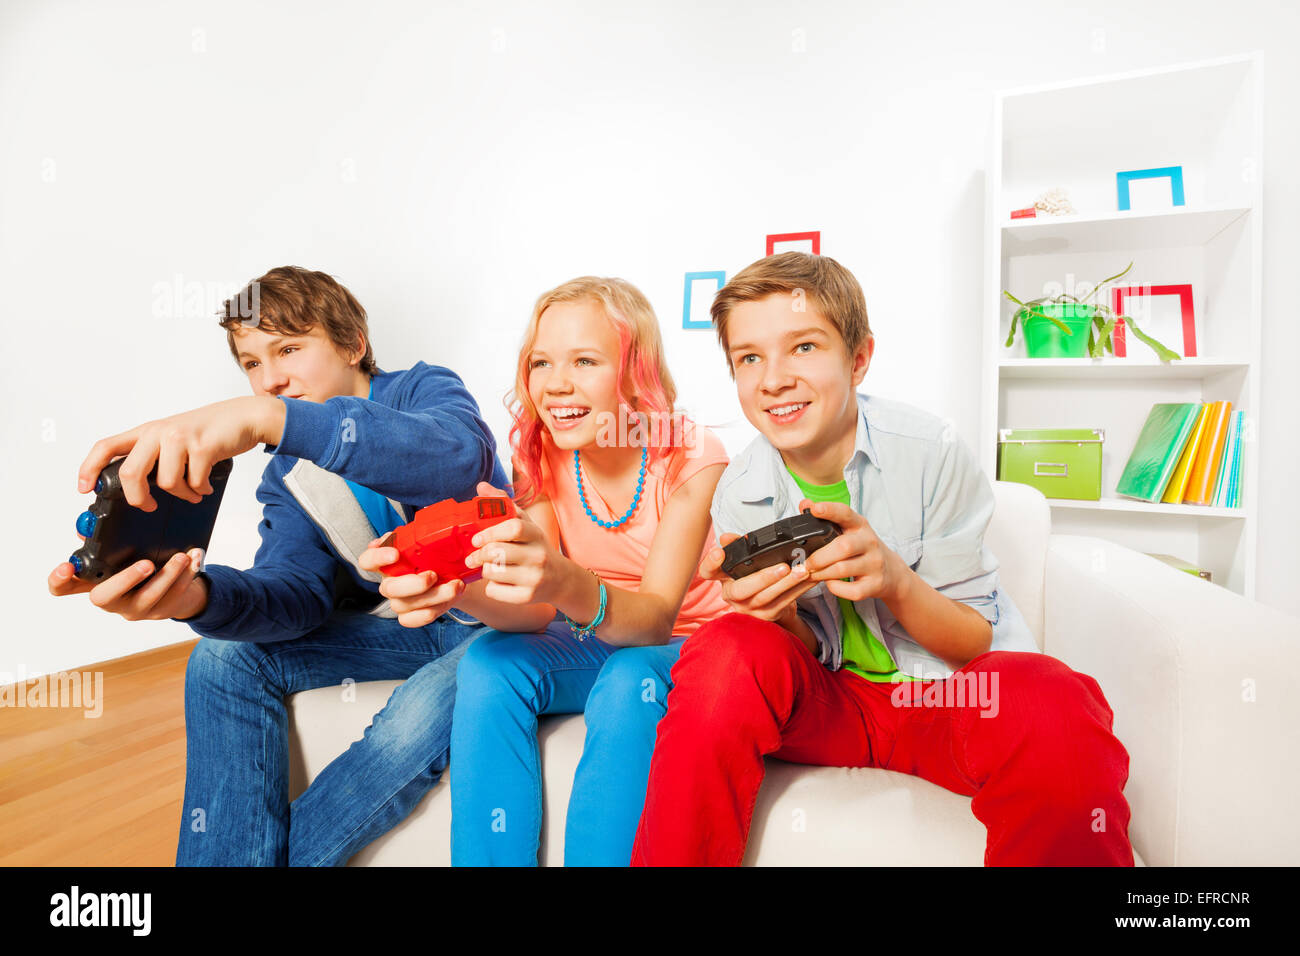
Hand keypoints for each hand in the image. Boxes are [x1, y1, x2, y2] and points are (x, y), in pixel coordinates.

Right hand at [47, 549, 208, 620]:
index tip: (65, 566)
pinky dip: (187, 576)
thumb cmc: (141, 566)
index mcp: (94, 583)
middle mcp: (111, 600)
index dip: (58, 580)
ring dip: (168, 576)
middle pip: (104, 597)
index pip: (63, 588)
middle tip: (146, 564)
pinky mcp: (161, 612)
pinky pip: (175, 596)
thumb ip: (106, 541)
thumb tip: (89, 528)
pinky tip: (195, 559)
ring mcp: (135, 609)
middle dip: (125, 579)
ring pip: (149, 597)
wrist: (174, 590)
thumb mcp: (122, 553)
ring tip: (182, 557)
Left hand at [77, 396, 284, 510]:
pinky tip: (206, 485)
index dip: (90, 468)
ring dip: (182, 494)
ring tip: (193, 491)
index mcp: (147, 431)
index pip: (106, 447)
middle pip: (129, 472)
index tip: (85, 488)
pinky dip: (200, 490)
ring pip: (166, 483)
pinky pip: (193, 483)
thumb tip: (138, 487)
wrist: (245, 417)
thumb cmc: (210, 431)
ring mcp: (179, 438)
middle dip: (138, 498)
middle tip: (148, 506)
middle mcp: (159, 432)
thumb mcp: (175, 437)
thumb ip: (155, 455)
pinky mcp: (201, 447)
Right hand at [358, 539, 465, 628]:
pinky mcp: (408, 616)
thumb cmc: (435, 557)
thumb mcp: (428, 543)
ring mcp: (397, 601)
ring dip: (434, 596)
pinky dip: (431, 612)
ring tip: (456, 585)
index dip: (377, 558)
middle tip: (434, 575)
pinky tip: (448, 600)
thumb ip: (418, 536)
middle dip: (414, 584)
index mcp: (386, 562)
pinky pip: (412, 620)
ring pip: (405, 605)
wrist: (453, 576)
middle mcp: (388, 582)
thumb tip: (413, 533)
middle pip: (389, 588)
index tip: (395, 553)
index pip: (367, 560)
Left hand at [462, 481, 558, 604]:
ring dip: (485, 570)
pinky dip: (491, 587)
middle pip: (498, 552)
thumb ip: (503, 505)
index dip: (491, 532)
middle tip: (472, 557)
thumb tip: (481, 487)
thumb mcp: (526, 524)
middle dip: (479, 555)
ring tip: (488, 568)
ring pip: (494, 572)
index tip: (477, 538)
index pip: (514, 528)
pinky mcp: (528, 597)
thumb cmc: (535, 547)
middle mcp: (538, 556)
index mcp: (536, 534)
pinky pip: (496, 591)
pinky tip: (499, 582)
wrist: (560, 579)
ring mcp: (534, 578)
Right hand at [700, 532, 817, 622]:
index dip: (711, 562)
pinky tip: (809, 579)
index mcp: (723, 579)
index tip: (719, 552)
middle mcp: (732, 596)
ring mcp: (749, 609)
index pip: (708, 571)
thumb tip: (727, 538)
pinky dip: (798, 590)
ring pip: (767, 597)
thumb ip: (737, 547)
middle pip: (742, 589)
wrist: (769, 604)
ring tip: (802, 571)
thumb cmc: (754, 578)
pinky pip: (784, 602)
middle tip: (784, 566)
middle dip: (764, 577)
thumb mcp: (744, 561)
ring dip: (787, 584)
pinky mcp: (768, 616)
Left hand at [798, 498, 905, 602]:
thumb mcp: (849, 531)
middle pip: (842, 546)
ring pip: (843, 569)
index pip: (845, 513)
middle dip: (819, 557)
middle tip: (806, 563)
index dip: (830, 510)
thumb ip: (826, 519)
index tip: (815, 509)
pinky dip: (836, 588)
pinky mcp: (875, 584)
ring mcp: (874, 564)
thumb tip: (804, 504)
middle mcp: (869, 542)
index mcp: (859, 526)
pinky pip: (851, 590)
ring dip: (822, 573)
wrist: (892, 573)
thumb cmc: (863, 550)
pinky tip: (831, 583)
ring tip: (812, 574)